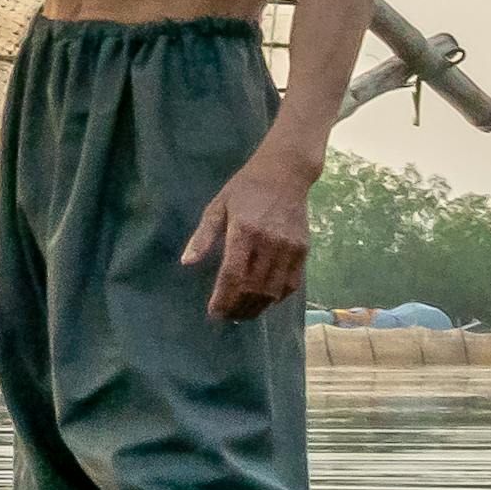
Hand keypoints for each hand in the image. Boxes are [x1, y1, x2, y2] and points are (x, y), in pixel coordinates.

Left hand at [187, 153, 316, 323]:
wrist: (285, 173)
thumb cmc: (246, 189)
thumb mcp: (218, 206)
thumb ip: (203, 235)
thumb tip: (187, 262)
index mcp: (244, 231)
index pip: (233, 275)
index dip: (223, 298)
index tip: (213, 312)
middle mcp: (269, 242)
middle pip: (253, 288)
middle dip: (237, 307)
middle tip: (226, 316)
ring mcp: (289, 248)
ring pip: (272, 290)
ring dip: (256, 307)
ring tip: (242, 314)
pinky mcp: (303, 250)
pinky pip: (291, 284)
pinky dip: (277, 298)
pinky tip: (264, 302)